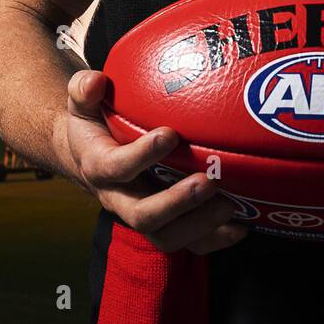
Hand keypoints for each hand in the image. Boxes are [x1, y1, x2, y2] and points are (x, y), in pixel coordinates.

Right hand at [60, 68, 247, 255]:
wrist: (90, 155)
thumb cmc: (94, 122)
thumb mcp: (82, 101)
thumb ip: (85, 89)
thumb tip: (97, 80)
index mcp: (99, 167)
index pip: (115, 168)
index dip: (141, 155)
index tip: (170, 134)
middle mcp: (119, 199)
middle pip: (143, 216)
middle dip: (177, 203)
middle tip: (208, 182)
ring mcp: (143, 215)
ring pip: (167, 236)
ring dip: (200, 225)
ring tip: (230, 204)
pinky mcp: (165, 224)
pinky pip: (188, 243)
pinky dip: (215, 238)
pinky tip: (241, 226)